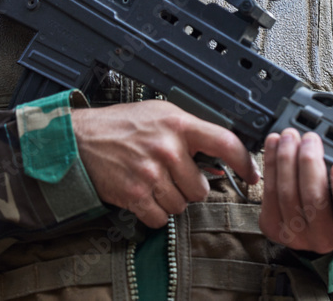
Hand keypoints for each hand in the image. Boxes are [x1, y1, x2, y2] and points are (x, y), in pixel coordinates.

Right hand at [72, 100, 259, 227]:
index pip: (225, 142)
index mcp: (178, 124)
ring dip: (171, 200)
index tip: (251, 174)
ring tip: (154, 181)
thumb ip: (191, 131)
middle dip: (190, 187)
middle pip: (201, 188)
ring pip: (182, 205)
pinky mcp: (135, 194)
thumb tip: (221, 155)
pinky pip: (161, 218)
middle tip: (172, 175)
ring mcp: (151, 173)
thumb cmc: (122, 125)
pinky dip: (155, 213)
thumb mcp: (161, 115)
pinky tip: (144, 195)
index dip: (244, 161)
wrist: (81, 139)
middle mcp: (167, 148)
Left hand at [259, 128, 332, 253]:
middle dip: (309, 162)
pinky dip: (270, 164)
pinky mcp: (273, 227)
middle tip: (310, 139)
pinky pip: (269, 193)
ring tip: (289, 136)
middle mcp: (324, 240)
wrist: (321, 224)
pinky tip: (274, 145)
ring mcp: (296, 236)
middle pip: (314, 199)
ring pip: (287, 194)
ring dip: (286, 159)